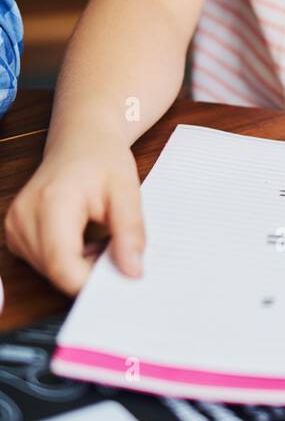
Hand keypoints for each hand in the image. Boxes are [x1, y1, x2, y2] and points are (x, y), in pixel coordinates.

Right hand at [5, 131, 145, 295]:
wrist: (81, 138)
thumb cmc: (103, 159)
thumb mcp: (127, 191)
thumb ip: (130, 232)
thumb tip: (132, 273)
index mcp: (50, 203)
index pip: (62, 265)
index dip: (91, 281)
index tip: (121, 277)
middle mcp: (24, 217)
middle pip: (56, 272)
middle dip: (90, 271)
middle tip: (116, 248)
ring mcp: (14, 225)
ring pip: (49, 271)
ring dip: (79, 265)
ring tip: (99, 237)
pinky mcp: (15, 232)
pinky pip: (43, 263)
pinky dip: (67, 259)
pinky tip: (82, 239)